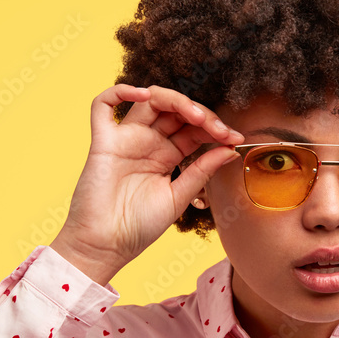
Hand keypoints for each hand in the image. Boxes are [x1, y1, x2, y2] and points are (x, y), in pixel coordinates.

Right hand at [50, 84, 243, 284]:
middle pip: (176, 110)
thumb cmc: (140, 226)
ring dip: (176, 100)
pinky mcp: (103, 142)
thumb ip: (202, 171)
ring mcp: (125, 139)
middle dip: (202, 114)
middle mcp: (147, 142)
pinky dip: (121, 91)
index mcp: (167, 155)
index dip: (215, 128)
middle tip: (221, 129)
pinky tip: (144, 95)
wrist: (107, 245)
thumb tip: (229, 149)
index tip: (235, 138)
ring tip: (196, 116)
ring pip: (149, 100)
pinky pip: (103, 105)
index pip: (193, 128)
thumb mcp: (179, 197)